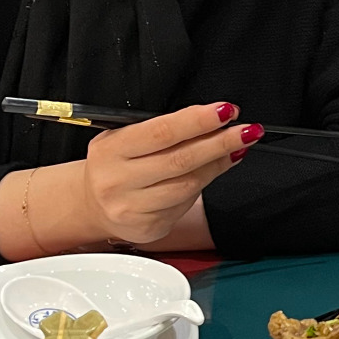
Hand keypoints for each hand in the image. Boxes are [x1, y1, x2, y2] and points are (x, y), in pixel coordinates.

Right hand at [78, 103, 254, 245]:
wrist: (91, 205)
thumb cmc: (114, 164)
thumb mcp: (124, 138)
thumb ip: (162, 131)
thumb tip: (211, 122)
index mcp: (111, 150)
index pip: (162, 132)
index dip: (198, 121)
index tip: (225, 111)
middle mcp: (118, 180)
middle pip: (181, 160)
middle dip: (220, 142)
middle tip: (247, 130)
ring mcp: (132, 208)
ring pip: (188, 184)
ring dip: (218, 163)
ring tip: (238, 147)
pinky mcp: (148, 227)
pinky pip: (185, 203)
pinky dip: (204, 184)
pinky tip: (215, 170)